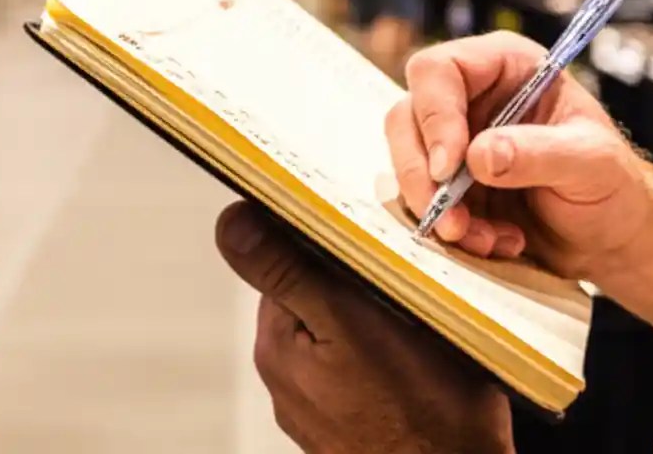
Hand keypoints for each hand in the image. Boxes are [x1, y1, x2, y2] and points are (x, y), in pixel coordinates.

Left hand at [216, 202, 513, 453]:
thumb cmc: (421, 409)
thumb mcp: (350, 319)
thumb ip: (287, 271)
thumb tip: (231, 223)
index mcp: (276, 346)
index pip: (288, 265)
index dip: (334, 249)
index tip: (374, 257)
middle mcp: (288, 382)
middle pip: (317, 300)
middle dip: (357, 290)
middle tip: (405, 297)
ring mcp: (320, 412)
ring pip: (345, 338)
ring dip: (377, 325)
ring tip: (418, 339)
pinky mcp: (353, 429)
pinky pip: (365, 376)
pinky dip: (389, 364)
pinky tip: (419, 375)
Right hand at [386, 31, 652, 280]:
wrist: (611, 237)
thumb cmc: (613, 186)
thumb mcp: (592, 163)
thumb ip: (540, 153)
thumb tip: (478, 155)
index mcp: (505, 66)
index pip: (440, 71)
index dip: (436, 116)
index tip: (451, 168)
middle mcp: (471, 97)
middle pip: (407, 117)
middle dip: (423, 175)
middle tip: (450, 219)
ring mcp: (454, 141)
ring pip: (407, 164)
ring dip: (438, 210)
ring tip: (487, 239)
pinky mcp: (447, 183)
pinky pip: (422, 202)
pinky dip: (453, 231)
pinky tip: (495, 242)